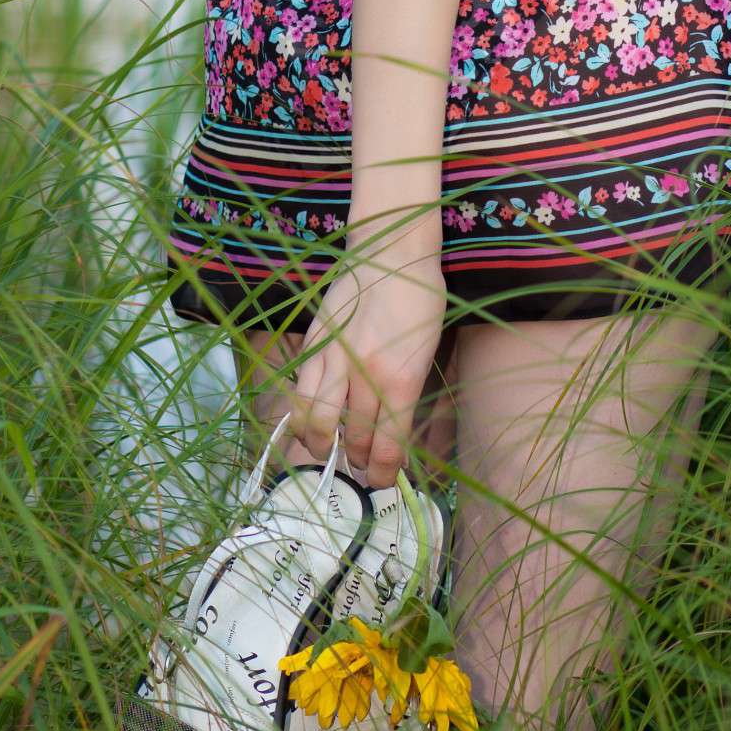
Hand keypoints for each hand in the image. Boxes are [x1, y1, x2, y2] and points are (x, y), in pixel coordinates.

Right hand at [288, 236, 445, 487]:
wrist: (391, 251)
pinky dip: (305, 410)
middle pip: (352, 438)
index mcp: (401, 379)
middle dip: (356, 461)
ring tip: (327, 449)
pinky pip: (302, 388)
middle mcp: (364, 373)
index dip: (385, 472)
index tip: (385, 480)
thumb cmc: (421, 300)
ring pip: (315, 419)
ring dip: (320, 443)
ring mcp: (334, 356)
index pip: (388, 445)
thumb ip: (407, 394)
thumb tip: (392, 434)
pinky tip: (312, 416)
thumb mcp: (428, 351)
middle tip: (361, 467)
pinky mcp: (315, 341)